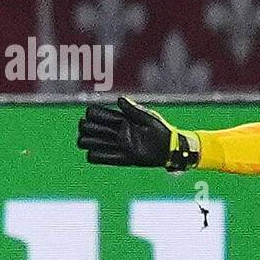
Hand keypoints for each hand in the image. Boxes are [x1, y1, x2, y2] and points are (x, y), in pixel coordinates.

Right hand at [76, 96, 199, 170]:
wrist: (172, 147)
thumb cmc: (161, 129)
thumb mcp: (147, 117)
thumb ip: (133, 110)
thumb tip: (119, 100)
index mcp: (122, 120)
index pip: (99, 115)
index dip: (94, 114)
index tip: (94, 114)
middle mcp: (118, 133)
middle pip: (93, 128)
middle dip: (89, 127)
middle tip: (93, 128)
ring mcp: (121, 146)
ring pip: (95, 143)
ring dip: (89, 141)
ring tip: (87, 140)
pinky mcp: (126, 159)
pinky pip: (106, 159)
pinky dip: (97, 156)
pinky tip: (90, 153)